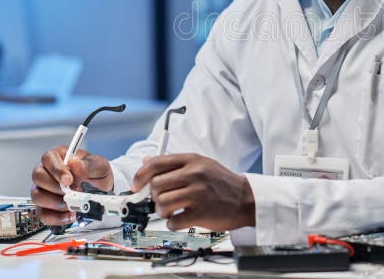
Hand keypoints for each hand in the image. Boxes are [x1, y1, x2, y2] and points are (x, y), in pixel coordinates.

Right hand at [30, 145, 113, 225]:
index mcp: (59, 157)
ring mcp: (45, 190)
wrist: (101, 190)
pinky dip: (57, 217)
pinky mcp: (46, 207)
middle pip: (38, 176)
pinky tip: (70, 214)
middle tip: (71, 192)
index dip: (56, 169)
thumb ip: (89, 164)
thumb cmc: (96, 173)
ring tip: (72, 203)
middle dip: (56, 187)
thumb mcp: (99, 166)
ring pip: (37, 196)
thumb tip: (75, 163)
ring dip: (56, 202)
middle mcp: (48, 172)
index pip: (48, 158)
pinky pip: (43, 214)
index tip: (69, 179)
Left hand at [132, 153, 254, 231]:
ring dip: (162, 211)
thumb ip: (175, 163)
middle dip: (154, 196)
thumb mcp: (202, 165)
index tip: (136, 185)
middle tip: (162, 200)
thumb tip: (147, 161)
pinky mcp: (200, 213)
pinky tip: (182, 219)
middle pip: (155, 186)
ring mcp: (197, 194)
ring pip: (161, 204)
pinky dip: (173, 223)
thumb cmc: (223, 183)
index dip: (140, 175)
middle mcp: (194, 174)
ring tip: (172, 211)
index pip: (156, 163)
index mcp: (193, 160)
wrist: (246, 199)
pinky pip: (173, 221)